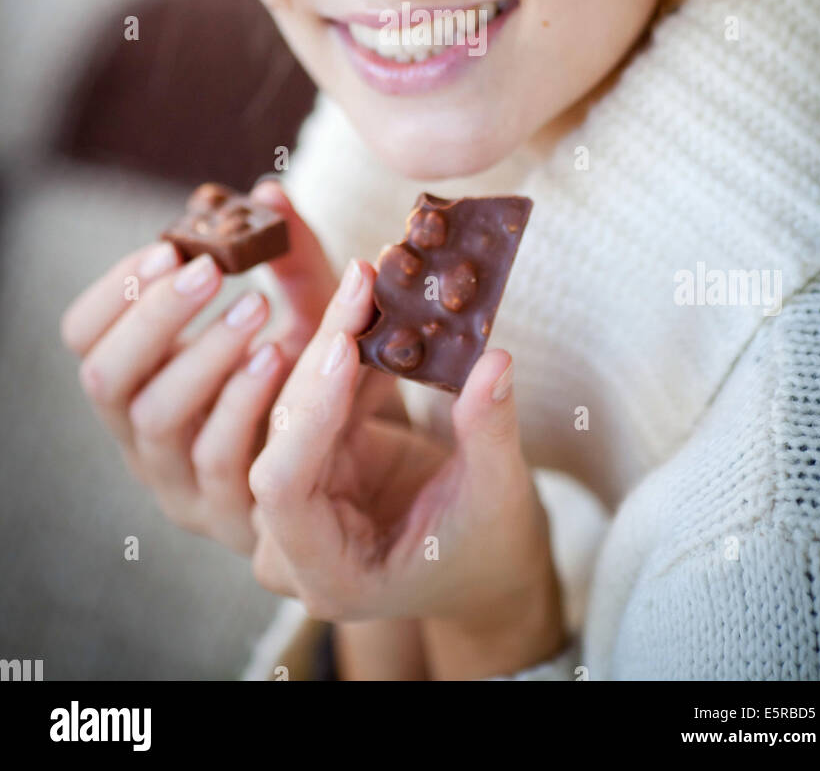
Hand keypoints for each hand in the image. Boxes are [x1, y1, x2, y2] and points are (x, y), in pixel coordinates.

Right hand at [59, 180, 403, 554]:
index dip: (115, 293)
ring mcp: (182, 480)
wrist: (375, 463)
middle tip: (209, 267)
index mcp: (143, 380)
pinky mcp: (229, 513)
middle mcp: (146, 436)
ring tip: (256, 307)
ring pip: (155, 419)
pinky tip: (280, 358)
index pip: (86, 336)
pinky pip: (217, 457)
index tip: (167, 246)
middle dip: (153, 317)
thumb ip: (289, 255)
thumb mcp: (308, 309)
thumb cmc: (321, 375)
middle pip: (105, 379)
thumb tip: (270, 190)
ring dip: (201, 353)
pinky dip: (242, 401)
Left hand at [248, 258, 562, 662]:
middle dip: (325, 354)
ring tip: (371, 281)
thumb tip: (494, 359)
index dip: (309, 416)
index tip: (345, 348)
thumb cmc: (488, 546)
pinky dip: (351, 350)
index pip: (285, 490)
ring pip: (297, 404)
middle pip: (285, 435)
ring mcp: (298, 497)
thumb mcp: (496, 495)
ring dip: (335, 340)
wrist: (483, 562)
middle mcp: (292, 540)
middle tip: (362, 284)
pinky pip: (320, 393)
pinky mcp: (312, 457)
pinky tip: (373, 302)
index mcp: (328, 575)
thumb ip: (487, 432)